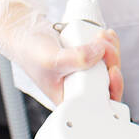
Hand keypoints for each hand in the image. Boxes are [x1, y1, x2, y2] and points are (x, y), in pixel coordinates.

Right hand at [0, 0, 123, 108]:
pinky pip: (105, 54)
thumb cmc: (31, 53)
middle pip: (110, 82)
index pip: (100, 105)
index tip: (113, 71)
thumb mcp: (52, 59)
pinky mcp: (87, 59)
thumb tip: (100, 52)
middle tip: (105, 47)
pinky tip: (104, 36)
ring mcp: (85, 73)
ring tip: (101, 37)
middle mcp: (80, 88)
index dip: (113, 89)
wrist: (25, 33)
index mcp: (71, 100)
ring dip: (111, 49)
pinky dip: (108, 43)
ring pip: (110, 66)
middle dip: (113, 61)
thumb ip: (76, 58)